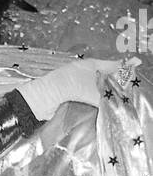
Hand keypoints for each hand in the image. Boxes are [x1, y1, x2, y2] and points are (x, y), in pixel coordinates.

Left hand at [22, 56, 140, 120]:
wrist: (42, 97)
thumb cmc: (66, 86)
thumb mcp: (90, 91)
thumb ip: (105, 98)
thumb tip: (115, 105)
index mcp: (91, 65)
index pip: (113, 66)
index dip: (123, 71)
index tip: (133, 76)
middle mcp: (86, 73)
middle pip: (106, 79)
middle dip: (115, 87)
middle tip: (127, 95)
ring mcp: (78, 84)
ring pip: (97, 90)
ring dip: (105, 97)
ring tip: (117, 104)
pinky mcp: (73, 95)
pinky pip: (89, 99)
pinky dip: (95, 104)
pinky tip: (102, 110)